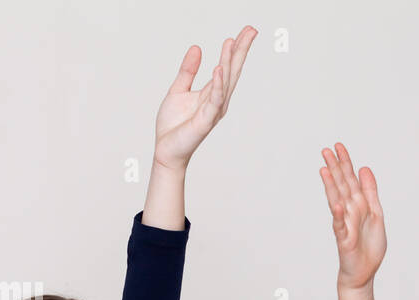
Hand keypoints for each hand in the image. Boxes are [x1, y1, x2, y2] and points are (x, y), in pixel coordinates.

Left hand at [153, 29, 255, 170]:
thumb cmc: (174, 125)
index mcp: (212, 92)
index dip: (236, 48)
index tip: (245, 31)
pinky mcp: (205, 120)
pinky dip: (218, 83)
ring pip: (225, 81)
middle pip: (232, 70)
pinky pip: (214, 99)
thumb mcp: (178, 90)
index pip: (227, 66)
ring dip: (230, 61)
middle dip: (241, 50)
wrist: (166, 149)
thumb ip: (188, 70)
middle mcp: (218, 100)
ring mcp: (213, 110)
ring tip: (233, 41)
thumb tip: (197, 48)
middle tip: (251, 30)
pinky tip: (219, 67)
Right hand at [321, 143, 386, 289]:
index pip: (350, 179)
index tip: (338, 146)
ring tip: (324, 170)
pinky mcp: (344, 238)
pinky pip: (340, 225)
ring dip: (331, 186)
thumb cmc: (369, 245)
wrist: (364, 271)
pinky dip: (339, 215)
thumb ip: (370, 192)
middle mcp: (349, 210)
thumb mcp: (376, 213)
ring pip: (337, 201)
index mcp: (358, 204)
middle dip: (335, 168)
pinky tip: (337, 205)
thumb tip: (365, 168)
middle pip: (342, 186)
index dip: (345, 163)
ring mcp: (345, 223)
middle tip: (326, 150)